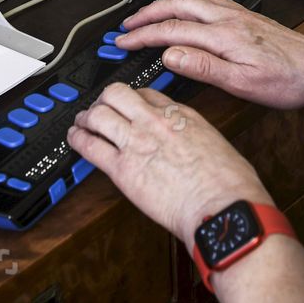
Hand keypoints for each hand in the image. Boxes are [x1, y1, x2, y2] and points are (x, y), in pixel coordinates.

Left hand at [67, 83, 269, 242]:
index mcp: (181, 115)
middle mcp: (155, 122)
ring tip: (81, 122)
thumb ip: (197, 139)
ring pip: (98, 115)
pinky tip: (74, 139)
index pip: (147, 93)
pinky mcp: (123, 170)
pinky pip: (89, 146)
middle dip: (105, 99)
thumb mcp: (218, 145)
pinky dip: (77, 139)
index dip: (133, 98)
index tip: (129, 107)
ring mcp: (136, 143)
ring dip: (86, 117)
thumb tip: (193, 147)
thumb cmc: (230, 186)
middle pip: (117, 94)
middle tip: (100, 108)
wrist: (222, 209)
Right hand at [115, 0, 303, 108]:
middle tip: (126, 26)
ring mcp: (237, 14)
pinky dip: (185, 0)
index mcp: (224, 36)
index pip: (171, 30)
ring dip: (164, 3)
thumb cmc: (288, 81)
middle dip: (146, 13)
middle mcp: (229, 19)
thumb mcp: (243, 84)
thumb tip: (171, 56)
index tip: (123, 43)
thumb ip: (204, 68)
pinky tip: (184, 8)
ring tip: (147, 14)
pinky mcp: (246, 15)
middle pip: (177, 5)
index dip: (142, 36)